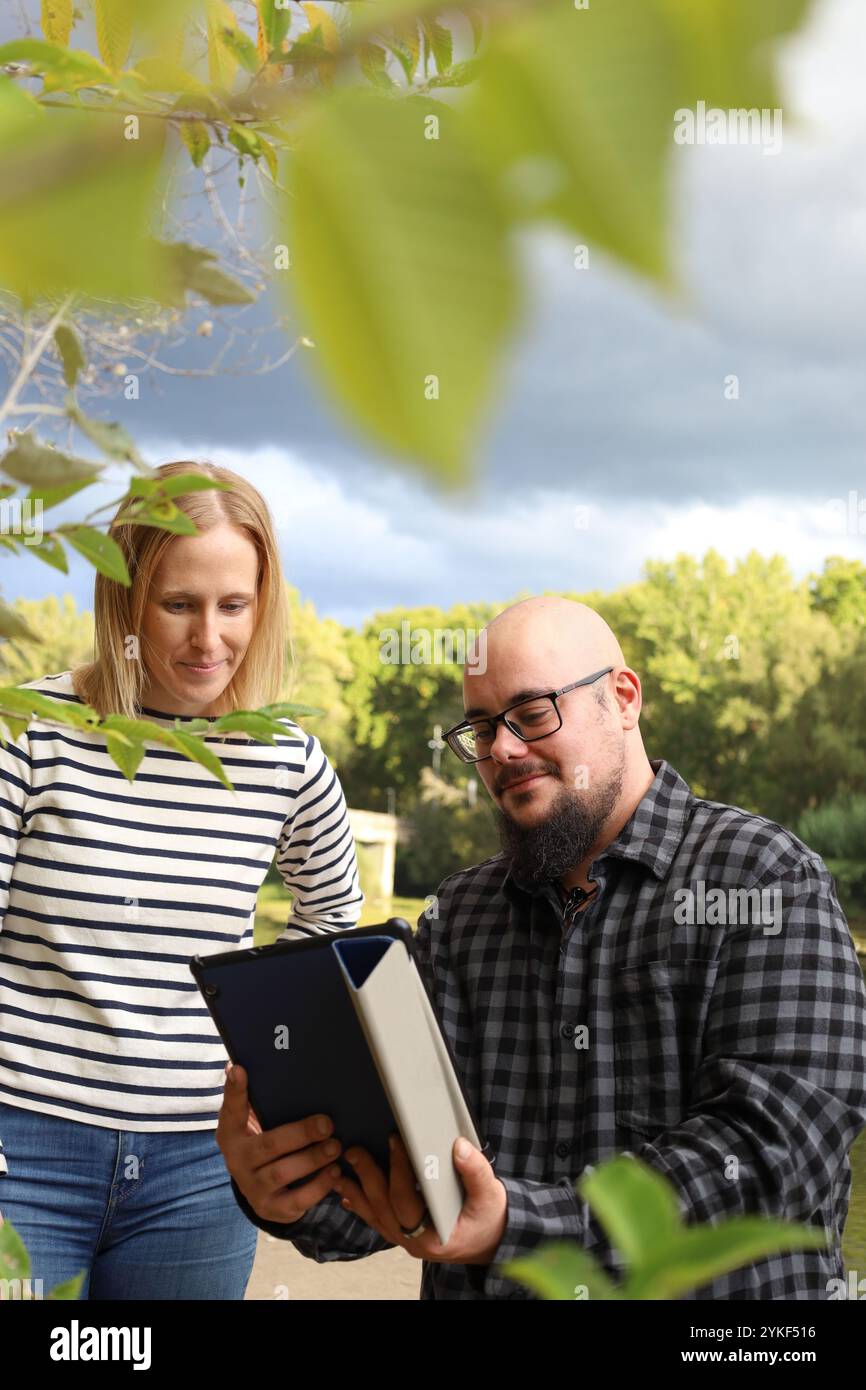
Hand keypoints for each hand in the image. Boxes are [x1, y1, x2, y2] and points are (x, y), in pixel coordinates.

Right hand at [216, 1063, 343, 1223]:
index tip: (240, 1069)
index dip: (234, 1091)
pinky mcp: (273, 1208)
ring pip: (282, 1173)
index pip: (231, 1110)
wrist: (260, 1191)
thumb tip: (236, 1064)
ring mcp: (254, 1188)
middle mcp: (238, 1162)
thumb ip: (250, 1100)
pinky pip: (297, 1200)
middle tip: (327, 1123)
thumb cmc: (263, 1144)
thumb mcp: (253, 1124)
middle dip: (299, 1134)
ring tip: (335, 1146)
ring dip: (312, 1159)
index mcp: (231, 1134)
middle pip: (268, 1146)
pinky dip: (318, 1186)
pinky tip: (334, 1172)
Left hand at [332, 1132, 507, 1265]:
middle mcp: (414, 1241)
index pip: (407, 1199)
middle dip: (367, 1176)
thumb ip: (475, 1171)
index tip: (393, 1140)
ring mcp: (406, 1239)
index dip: (398, 1169)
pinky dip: (361, 1205)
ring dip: (356, 1191)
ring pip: (375, 1215)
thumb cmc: (489, 1219)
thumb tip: (458, 1146)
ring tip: (338, 1171)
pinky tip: (347, 1192)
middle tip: (354, 1151)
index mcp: (433, 1234)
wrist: (490, 1242)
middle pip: (383, 1206)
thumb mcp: (490, 1195)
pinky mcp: (404, 1232)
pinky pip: (377, 1220)